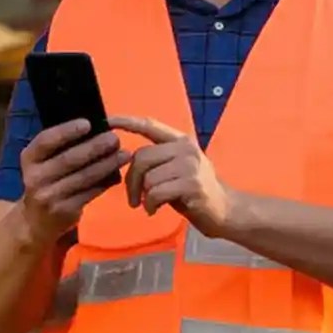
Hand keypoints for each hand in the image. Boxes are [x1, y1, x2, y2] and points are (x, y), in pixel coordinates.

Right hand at [19, 118, 130, 245]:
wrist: (36, 221)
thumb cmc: (46, 181)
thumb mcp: (44, 163)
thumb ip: (62, 147)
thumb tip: (97, 129)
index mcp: (29, 158)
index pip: (45, 141)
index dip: (66, 131)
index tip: (88, 123)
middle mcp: (35, 178)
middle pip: (68, 159)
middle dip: (94, 147)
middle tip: (114, 138)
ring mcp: (49, 196)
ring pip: (83, 177)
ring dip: (107, 165)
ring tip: (124, 154)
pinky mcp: (64, 212)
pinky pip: (90, 193)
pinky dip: (105, 182)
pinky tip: (118, 174)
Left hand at [108, 115, 235, 237]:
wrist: (225, 211)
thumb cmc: (194, 191)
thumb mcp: (176, 168)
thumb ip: (156, 160)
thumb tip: (125, 158)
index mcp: (180, 140)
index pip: (149, 125)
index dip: (127, 121)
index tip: (108, 121)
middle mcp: (185, 148)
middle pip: (141, 157)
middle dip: (131, 181)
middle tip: (133, 199)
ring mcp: (190, 165)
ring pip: (148, 177)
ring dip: (143, 196)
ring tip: (149, 205)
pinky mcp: (191, 184)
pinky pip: (156, 192)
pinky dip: (150, 204)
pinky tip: (155, 210)